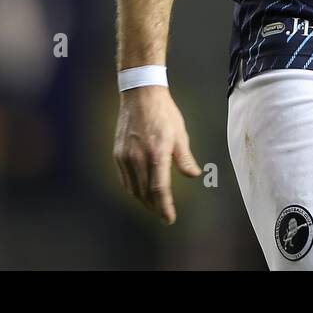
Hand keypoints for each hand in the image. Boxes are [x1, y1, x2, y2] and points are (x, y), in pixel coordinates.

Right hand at [113, 85, 201, 222]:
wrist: (141, 94)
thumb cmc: (164, 113)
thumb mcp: (179, 133)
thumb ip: (185, 158)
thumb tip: (194, 175)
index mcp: (157, 153)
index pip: (159, 189)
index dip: (164, 207)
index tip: (169, 218)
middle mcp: (138, 157)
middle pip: (144, 193)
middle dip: (154, 207)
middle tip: (163, 213)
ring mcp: (126, 156)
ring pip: (132, 189)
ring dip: (143, 200)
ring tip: (153, 205)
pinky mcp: (118, 153)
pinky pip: (124, 179)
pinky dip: (132, 189)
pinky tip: (140, 190)